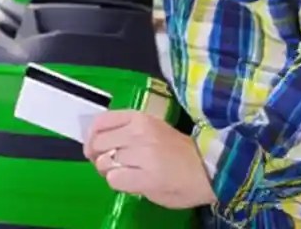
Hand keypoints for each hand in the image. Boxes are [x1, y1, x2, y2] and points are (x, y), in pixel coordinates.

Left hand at [83, 110, 217, 208]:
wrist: (209, 169)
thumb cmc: (180, 152)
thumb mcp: (152, 129)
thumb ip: (127, 132)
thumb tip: (99, 144)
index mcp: (140, 118)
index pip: (100, 122)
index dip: (90, 137)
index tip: (92, 147)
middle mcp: (138, 132)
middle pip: (98, 144)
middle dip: (99, 157)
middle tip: (111, 165)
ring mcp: (142, 154)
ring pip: (104, 163)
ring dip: (109, 172)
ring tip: (125, 174)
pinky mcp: (146, 176)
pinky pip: (114, 180)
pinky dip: (119, 183)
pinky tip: (132, 182)